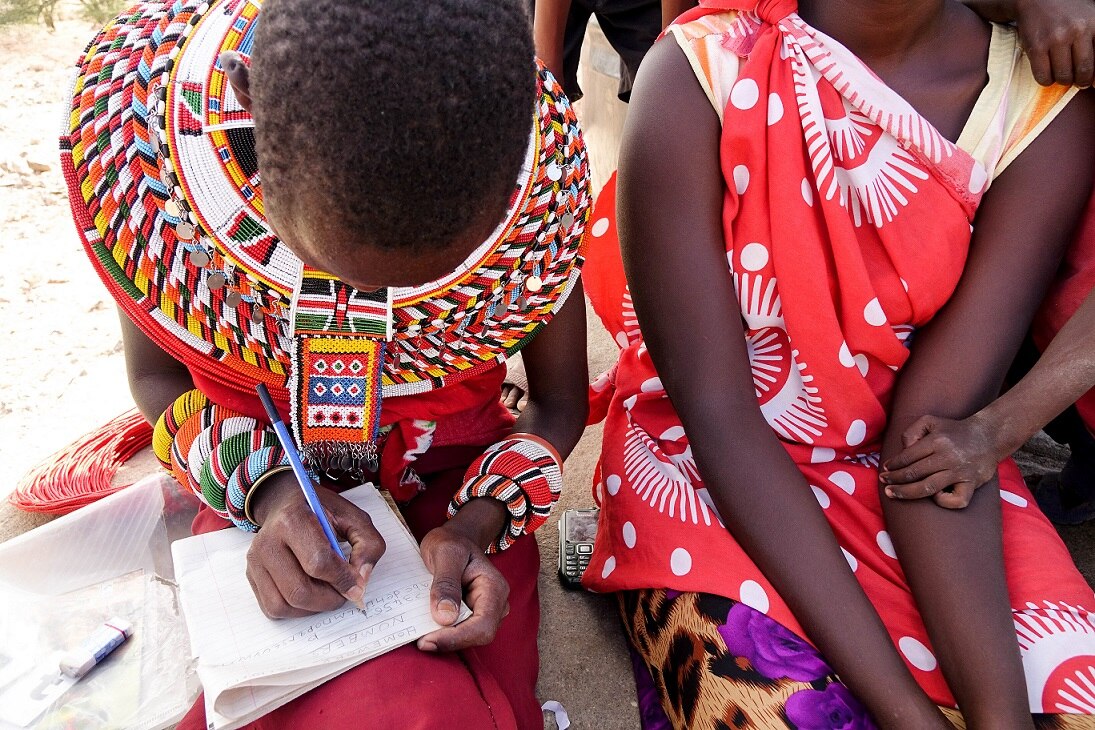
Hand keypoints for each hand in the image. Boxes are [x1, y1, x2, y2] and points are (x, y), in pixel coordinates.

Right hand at [245, 472, 385, 617]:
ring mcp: (256, 560)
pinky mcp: (252, 575)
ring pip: (284, 605)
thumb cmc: (320, 510)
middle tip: (344, 592)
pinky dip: (296, 610)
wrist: (285, 502)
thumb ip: (368, 544)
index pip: (318, 562)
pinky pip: (273, 608)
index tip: (357, 585)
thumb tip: (361, 580)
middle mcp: (267, 541)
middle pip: (299, 590)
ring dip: (313, 608)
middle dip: (329, 599)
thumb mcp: (353, 517)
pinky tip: (310, 593)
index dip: (343, 579)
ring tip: (328, 591)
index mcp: (292, 520)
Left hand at [416, 521, 509, 652]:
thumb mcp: (444, 553)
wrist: (455, 539)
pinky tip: (426, 629)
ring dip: (445, 639)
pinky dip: (443, 634)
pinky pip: (461, 632)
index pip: (482, 625)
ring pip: (469, 638)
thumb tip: (445, 618)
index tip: (426, 641)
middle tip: (419, 641)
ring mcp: (486, 611)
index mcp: (494, 588)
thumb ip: (445, 583)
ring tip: (420, 634)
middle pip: (478, 636)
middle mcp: (496, 603)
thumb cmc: (451, 542)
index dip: (456, 638)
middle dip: (449, 641)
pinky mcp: (473, 616)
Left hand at [879, 413, 1004, 508]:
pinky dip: (944, 501)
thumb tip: (903, 449)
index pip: (908, 456)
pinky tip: (935, 496)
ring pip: (929, 487)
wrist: (989, 436)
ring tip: (892, 494)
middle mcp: (948, 457)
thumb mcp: (931, 421)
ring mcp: (961, 472)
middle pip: (914, 473)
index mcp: (937, 441)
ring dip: (907, 493)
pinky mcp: (973, 484)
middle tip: (884, 482)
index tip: (885, 469)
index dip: (893, 465)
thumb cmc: (955, 430)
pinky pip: (957, 500)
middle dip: (895, 479)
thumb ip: (912, 431)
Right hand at [1015, 0, 1094, 86]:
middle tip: (1078, 80)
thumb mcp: (1091, 17)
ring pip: (1063, 77)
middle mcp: (1078, 30)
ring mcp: (1056, 38)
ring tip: (1062, 72)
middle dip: (1081, 81)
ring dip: (1063, 80)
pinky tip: (1047, 72)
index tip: (1094, 82)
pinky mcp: (1036, 47)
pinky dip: (1046, 80)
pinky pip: (1043, 77)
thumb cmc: (1067, 11)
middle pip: (1084, 71)